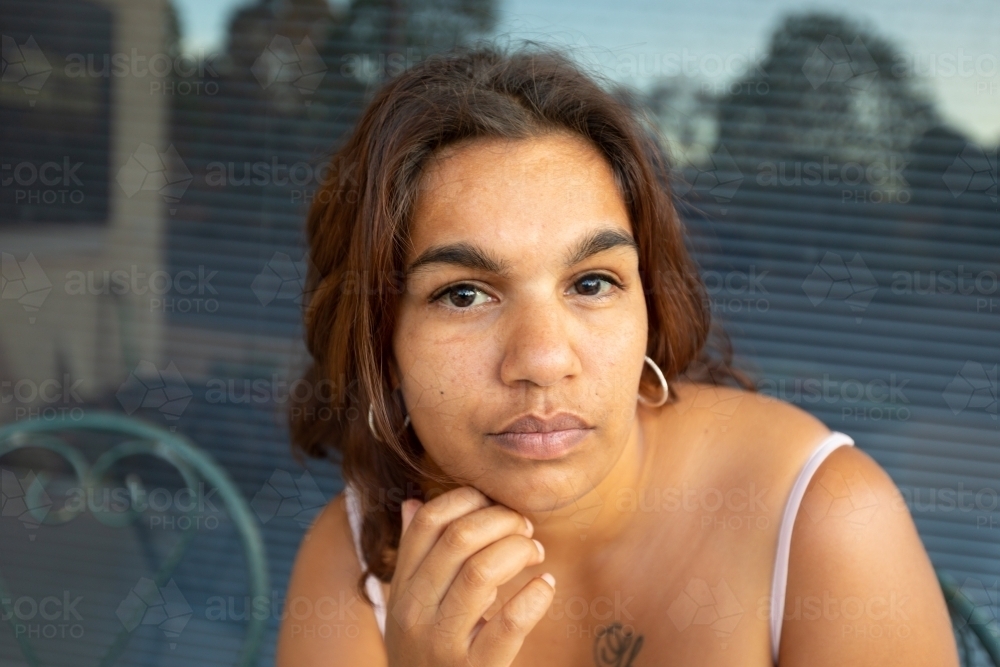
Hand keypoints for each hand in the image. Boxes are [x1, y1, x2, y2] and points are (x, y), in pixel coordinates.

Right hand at [384, 486, 554, 666]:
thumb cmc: (427, 658)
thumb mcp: (410, 609)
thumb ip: (414, 557)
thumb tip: (412, 502)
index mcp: (402, 590)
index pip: (427, 522)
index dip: (466, 499)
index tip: (493, 503)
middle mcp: (414, 612)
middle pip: (458, 539)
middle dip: (501, 521)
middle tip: (525, 528)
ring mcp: (441, 644)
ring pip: (481, 572)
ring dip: (519, 551)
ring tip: (536, 555)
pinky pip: (509, 623)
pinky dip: (535, 596)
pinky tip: (545, 587)